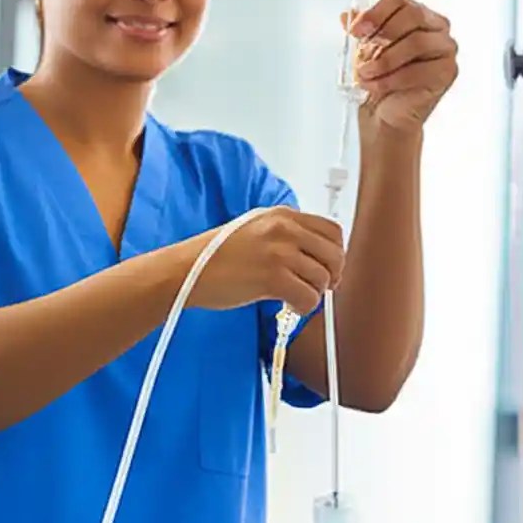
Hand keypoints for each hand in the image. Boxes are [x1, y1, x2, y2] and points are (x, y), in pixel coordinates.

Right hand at [171, 206, 344, 315]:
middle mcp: (284, 228)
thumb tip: (316, 255)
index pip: (332, 230)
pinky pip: (309, 298)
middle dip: (331, 276)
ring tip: (293, 297)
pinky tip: (287, 306)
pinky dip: (303, 308)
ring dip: (313, 294)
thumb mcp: (255, 229)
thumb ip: (286, 235)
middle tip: (317, 288)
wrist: (187, 271)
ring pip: (323, 279)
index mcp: (282, 215)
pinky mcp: (273, 277)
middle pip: (334, 255)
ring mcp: (279, 251)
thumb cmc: (216, 256)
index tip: (327, 268)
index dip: (335, 253)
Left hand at [340, 0, 458, 134]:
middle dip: (383, 35)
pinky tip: (376, 85)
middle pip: (412, 15)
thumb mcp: (364, 49)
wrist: (385, 113)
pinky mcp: (447, 72)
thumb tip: (347, 16)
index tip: (356, 30)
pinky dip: (391, 79)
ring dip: (384, 60)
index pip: (398, 0)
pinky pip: (419, 71)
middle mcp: (437, 27)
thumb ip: (361, 30)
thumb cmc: (380, 78)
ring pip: (416, 42)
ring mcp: (446, 49)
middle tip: (362, 53)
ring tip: (366, 73)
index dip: (375, 13)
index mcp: (418, 14)